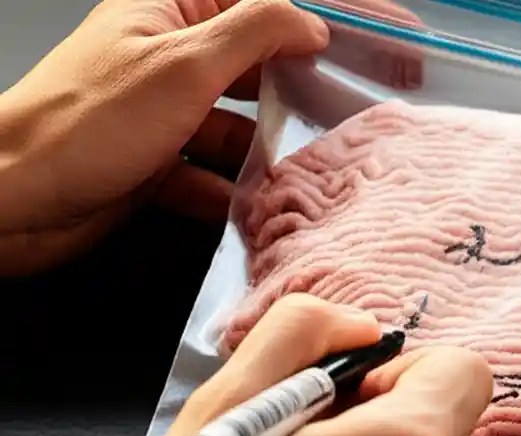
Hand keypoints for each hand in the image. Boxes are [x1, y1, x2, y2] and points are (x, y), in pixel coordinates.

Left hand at [0, 0, 329, 274]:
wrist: (14, 200)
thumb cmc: (85, 124)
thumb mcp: (186, 65)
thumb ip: (257, 32)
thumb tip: (310, 23)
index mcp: (166, 11)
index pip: (252, 2)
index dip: (308, 18)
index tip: (361, 39)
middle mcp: (164, 58)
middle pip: (250, 66)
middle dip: (292, 92)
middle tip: (339, 111)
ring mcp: (159, 113)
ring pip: (235, 127)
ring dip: (263, 152)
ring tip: (297, 170)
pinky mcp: (153, 165)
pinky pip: (209, 174)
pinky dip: (230, 192)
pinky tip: (251, 206)